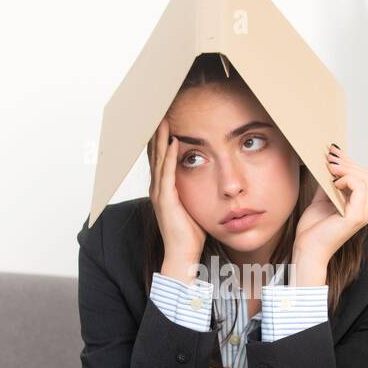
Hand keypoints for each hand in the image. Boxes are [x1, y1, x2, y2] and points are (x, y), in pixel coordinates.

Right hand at [148, 117, 206, 280]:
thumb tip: (211, 179)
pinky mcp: (166, 201)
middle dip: (157, 132)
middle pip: (155, 154)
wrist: (182, 256)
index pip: (161, 158)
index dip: (162, 138)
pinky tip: (173, 142)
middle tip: (158, 110)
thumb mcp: (195, 205)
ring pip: (159, 160)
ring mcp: (160, 194)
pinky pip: (167, 174)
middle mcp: (158, 189)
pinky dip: (169, 157)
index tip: (165, 119)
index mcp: (164, 189)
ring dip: (161, 138)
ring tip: (163, 119)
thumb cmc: (190, 234)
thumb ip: (198, 190)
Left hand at [293, 143, 367, 273]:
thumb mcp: (320, 200)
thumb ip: (327, 184)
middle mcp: (363, 210)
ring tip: (330, 166)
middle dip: (349, 162)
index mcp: (357, 206)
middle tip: (331, 157)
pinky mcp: (356, 217)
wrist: (306, 250)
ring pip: (366, 179)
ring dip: (347, 168)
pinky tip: (333, 182)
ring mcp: (362, 214)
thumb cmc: (312, 230)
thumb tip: (327, 164)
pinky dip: (347, 179)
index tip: (333, 152)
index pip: (363, 178)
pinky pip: (359, 188)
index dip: (350, 163)